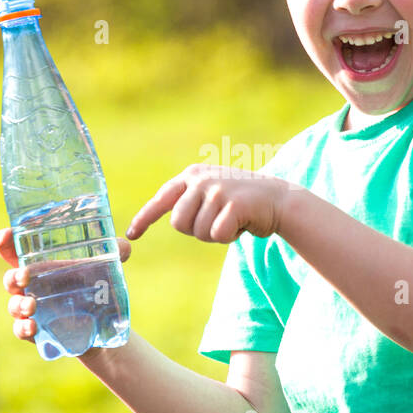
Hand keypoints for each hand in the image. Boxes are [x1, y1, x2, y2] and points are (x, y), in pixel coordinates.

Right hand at [0, 226, 131, 342]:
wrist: (102, 323)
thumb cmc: (94, 285)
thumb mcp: (104, 267)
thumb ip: (115, 253)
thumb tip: (124, 246)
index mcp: (41, 265)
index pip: (15, 250)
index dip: (5, 241)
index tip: (6, 235)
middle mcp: (31, 286)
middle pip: (11, 278)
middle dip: (13, 276)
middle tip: (23, 276)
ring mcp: (32, 309)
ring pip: (14, 305)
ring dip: (19, 304)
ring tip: (31, 305)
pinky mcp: (38, 332)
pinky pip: (22, 330)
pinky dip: (23, 328)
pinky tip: (32, 327)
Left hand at [125, 164, 288, 242]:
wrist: (280, 199)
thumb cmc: (242, 202)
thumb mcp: (211, 193)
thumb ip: (190, 199)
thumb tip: (169, 217)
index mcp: (192, 175)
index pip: (161, 199)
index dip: (145, 218)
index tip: (132, 235)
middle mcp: (201, 179)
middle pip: (178, 223)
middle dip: (195, 231)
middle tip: (217, 222)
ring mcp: (217, 190)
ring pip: (198, 232)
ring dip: (215, 235)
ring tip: (231, 220)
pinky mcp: (233, 204)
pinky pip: (217, 234)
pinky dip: (229, 237)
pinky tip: (242, 224)